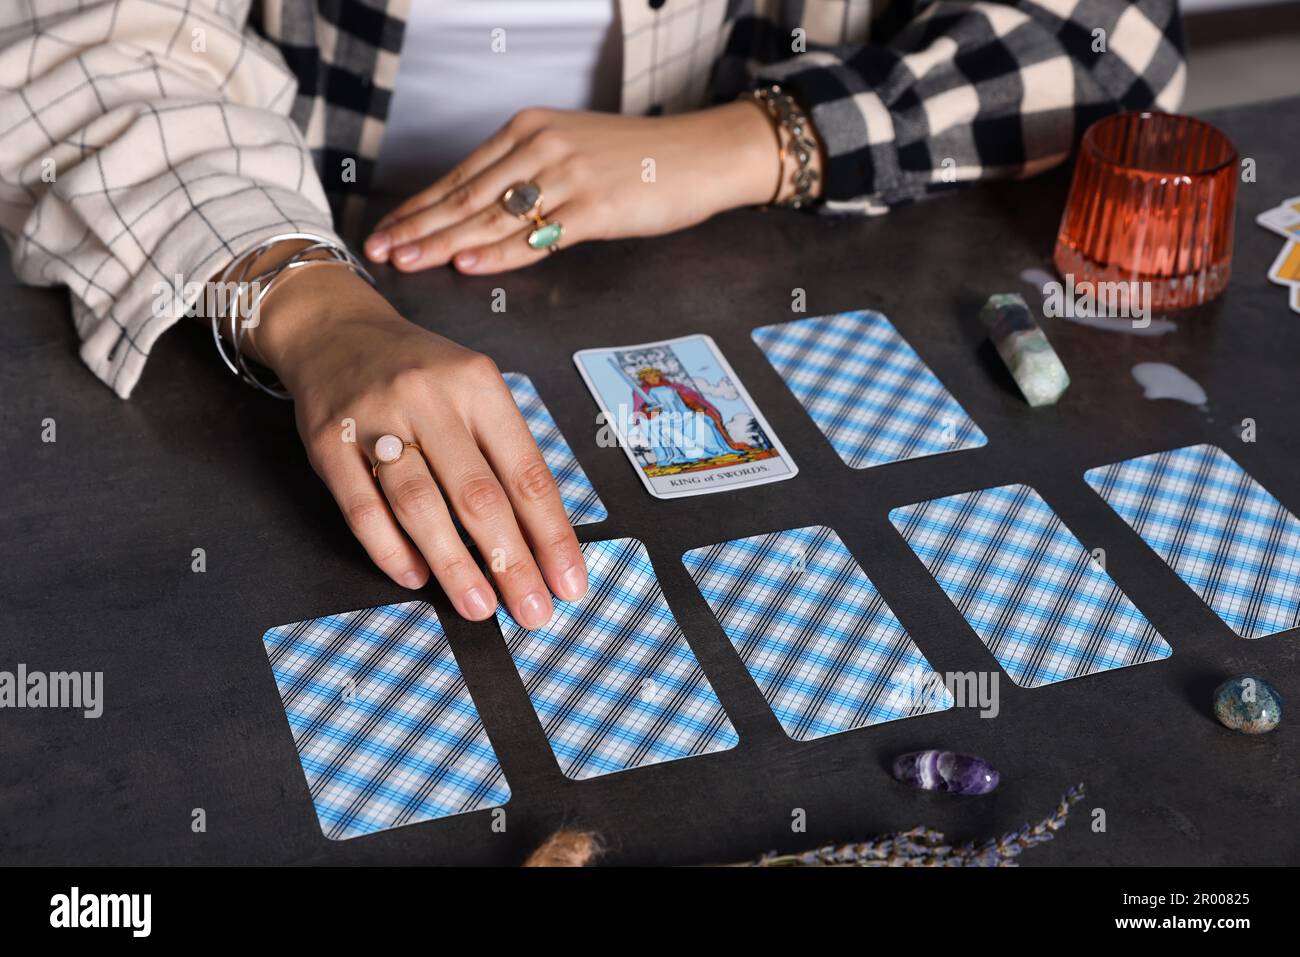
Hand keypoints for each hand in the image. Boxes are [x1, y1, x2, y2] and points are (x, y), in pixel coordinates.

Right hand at [248, 264, 586, 628]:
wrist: (334, 331)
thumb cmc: (421, 374)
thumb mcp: (474, 391)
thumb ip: (504, 454)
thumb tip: (540, 539)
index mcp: (479, 386)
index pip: (527, 473)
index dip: (552, 535)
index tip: (569, 584)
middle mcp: (430, 398)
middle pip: (479, 495)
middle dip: (511, 563)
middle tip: (533, 612)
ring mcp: (375, 419)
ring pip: (420, 505)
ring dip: (454, 564)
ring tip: (479, 607)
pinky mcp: (329, 443)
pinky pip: (362, 508)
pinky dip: (390, 550)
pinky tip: (415, 578)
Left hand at [363, 101, 808, 273]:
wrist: (700, 154)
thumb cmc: (639, 160)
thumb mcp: (573, 150)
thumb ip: (527, 173)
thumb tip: (481, 211)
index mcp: (529, 130)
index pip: (460, 173)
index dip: (419, 205)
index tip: (386, 229)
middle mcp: (541, 147)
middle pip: (466, 194)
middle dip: (418, 226)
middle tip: (381, 251)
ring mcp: (568, 176)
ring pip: (493, 216)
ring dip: (445, 242)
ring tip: (409, 262)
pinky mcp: (596, 208)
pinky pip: (538, 236)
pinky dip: (500, 251)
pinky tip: (469, 263)